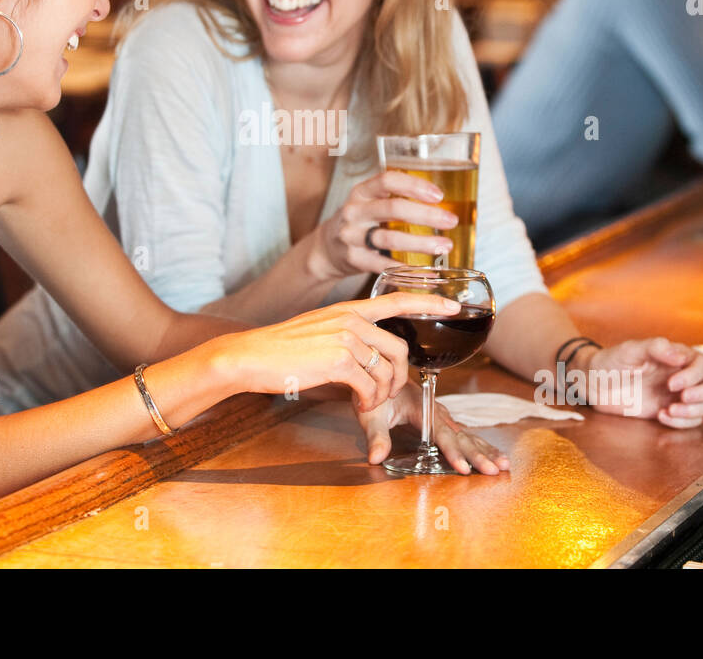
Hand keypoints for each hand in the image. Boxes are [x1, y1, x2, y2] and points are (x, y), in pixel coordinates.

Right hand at [213, 291, 458, 410]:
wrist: (248, 356)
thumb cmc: (280, 349)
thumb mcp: (318, 330)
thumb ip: (345, 335)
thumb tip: (366, 355)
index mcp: (348, 309)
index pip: (397, 298)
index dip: (429, 301)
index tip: (454, 305)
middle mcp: (350, 319)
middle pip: (399, 348)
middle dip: (400, 376)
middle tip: (385, 393)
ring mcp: (344, 338)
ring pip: (386, 371)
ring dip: (382, 394)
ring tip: (366, 402)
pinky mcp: (337, 360)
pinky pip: (370, 386)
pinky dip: (368, 401)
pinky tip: (357, 405)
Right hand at [311, 170, 458, 279]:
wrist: (327, 249)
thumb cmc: (359, 221)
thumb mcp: (369, 202)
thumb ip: (395, 198)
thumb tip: (440, 201)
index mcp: (361, 192)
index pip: (387, 181)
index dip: (414, 186)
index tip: (438, 195)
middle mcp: (354, 211)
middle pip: (392, 209)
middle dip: (426, 215)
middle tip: (451, 221)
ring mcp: (352, 236)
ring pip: (390, 239)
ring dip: (421, 243)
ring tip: (445, 246)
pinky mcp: (354, 259)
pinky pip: (384, 265)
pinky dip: (408, 269)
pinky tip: (428, 271)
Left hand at [357, 382, 510, 474]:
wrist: (380, 375)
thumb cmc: (376, 396)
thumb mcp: (370, 415)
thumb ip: (376, 436)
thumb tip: (376, 458)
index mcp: (422, 409)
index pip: (440, 434)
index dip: (452, 451)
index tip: (463, 468)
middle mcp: (437, 413)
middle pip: (461, 437)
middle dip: (478, 455)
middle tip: (495, 471)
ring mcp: (443, 417)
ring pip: (468, 435)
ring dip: (486, 450)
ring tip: (504, 465)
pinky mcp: (443, 422)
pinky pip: (465, 435)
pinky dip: (481, 445)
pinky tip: (494, 455)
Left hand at [582, 337, 702, 427]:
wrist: (597, 384)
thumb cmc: (613, 361)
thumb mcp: (630, 350)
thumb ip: (655, 348)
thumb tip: (680, 354)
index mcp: (678, 356)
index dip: (695, 376)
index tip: (672, 384)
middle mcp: (685, 374)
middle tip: (682, 399)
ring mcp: (680, 394)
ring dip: (695, 411)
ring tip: (669, 411)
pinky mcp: (672, 411)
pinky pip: (692, 420)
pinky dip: (682, 422)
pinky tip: (661, 416)